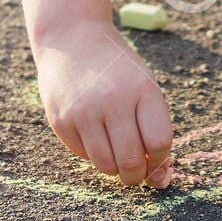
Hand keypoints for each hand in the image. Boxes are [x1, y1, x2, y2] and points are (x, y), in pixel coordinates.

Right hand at [32, 18, 172, 187]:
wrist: (72, 39)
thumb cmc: (117, 70)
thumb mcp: (144, 87)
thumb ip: (154, 130)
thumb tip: (160, 181)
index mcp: (141, 89)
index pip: (159, 143)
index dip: (160, 160)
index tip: (155, 159)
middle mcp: (111, 100)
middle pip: (132, 161)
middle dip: (138, 176)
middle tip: (136, 171)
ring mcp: (82, 111)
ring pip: (106, 165)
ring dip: (115, 170)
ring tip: (117, 157)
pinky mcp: (60, 120)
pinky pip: (83, 156)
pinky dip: (94, 156)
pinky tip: (96, 138)